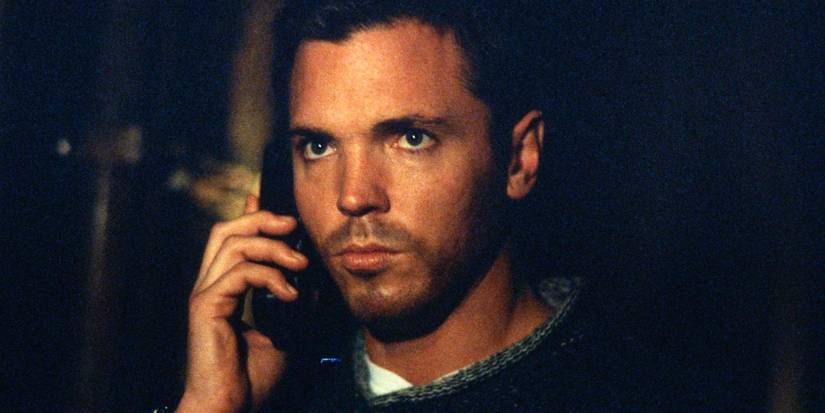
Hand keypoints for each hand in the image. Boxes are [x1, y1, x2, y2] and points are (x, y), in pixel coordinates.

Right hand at [177, 195, 307, 412]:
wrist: (230, 409)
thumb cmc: (252, 378)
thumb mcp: (283, 334)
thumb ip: (292, 305)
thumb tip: (315, 283)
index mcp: (222, 289)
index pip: (231, 240)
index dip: (254, 218)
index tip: (285, 216)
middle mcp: (209, 286)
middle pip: (225, 231)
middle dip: (261, 219)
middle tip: (292, 224)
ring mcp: (205, 296)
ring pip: (232, 244)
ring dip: (272, 247)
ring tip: (300, 264)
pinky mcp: (206, 308)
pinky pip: (238, 273)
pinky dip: (269, 276)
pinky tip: (289, 293)